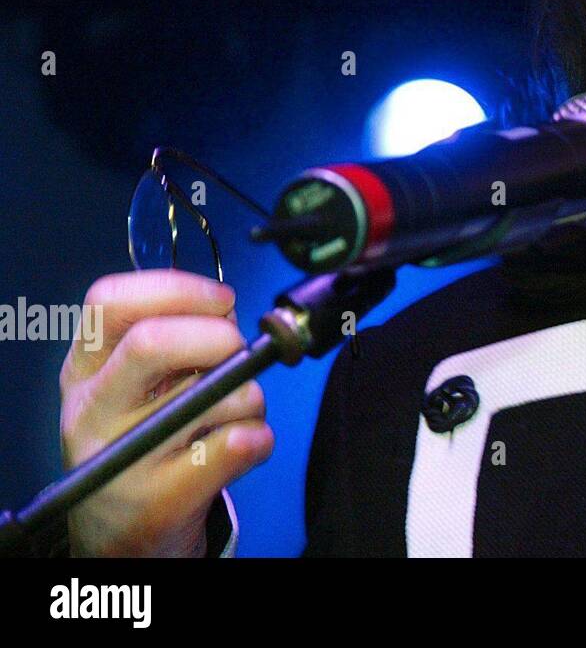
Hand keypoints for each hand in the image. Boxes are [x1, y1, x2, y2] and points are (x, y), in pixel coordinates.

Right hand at [59, 271, 273, 556]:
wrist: (121, 538)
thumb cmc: (144, 443)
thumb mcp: (134, 387)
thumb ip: (174, 337)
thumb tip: (226, 309)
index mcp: (84, 369)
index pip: (110, 302)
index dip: (179, 289)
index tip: (222, 299)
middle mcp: (91, 411)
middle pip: (153, 342)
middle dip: (218, 337)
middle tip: (237, 351)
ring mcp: (122, 459)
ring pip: (213, 395)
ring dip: (250, 397)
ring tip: (233, 416)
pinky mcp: (159, 502)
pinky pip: (236, 445)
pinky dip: (259, 437)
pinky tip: (243, 446)